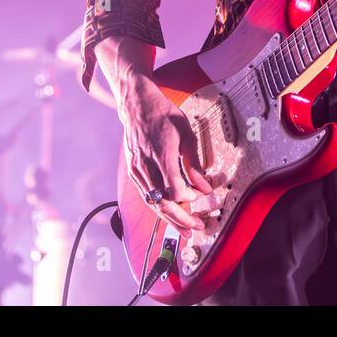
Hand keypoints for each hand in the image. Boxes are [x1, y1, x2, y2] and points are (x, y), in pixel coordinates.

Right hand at [115, 70, 213, 232]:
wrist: (137, 106)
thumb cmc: (164, 115)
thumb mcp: (186, 132)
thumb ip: (194, 161)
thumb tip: (204, 185)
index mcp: (161, 154)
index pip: (174, 188)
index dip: (189, 198)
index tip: (200, 197)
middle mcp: (146, 165)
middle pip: (162, 202)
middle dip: (181, 219)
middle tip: (196, 229)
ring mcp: (137, 170)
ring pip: (152, 203)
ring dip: (169, 219)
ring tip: (184, 230)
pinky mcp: (133, 171)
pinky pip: (146, 195)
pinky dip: (158, 207)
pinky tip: (169, 214)